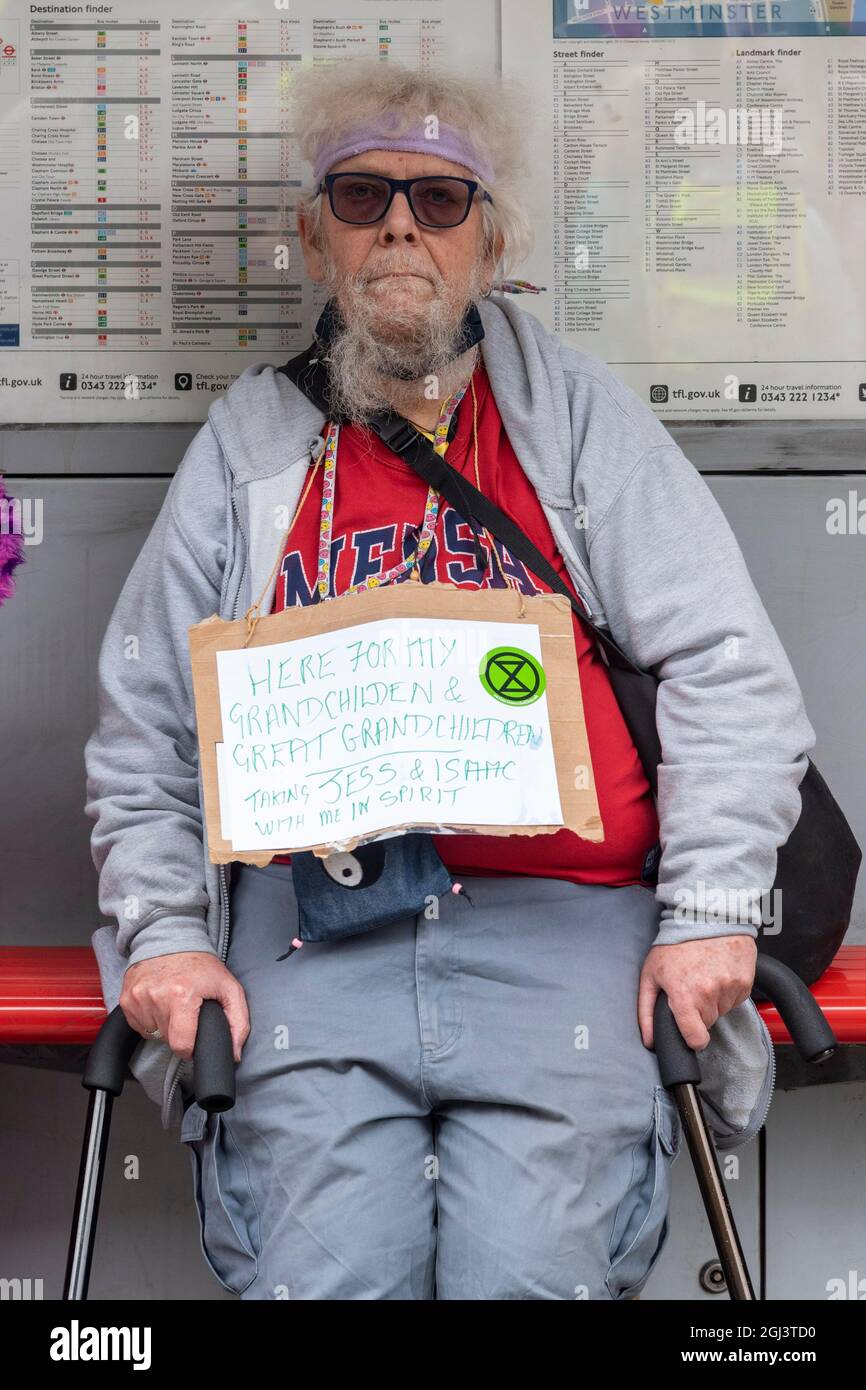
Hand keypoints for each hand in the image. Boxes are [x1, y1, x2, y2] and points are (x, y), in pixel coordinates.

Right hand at [120, 952, 249, 1063]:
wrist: (170, 936)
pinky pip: (138, 1025)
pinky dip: (149, 1019)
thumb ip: (238, 1022)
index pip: (181, 1044)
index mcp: (181, 996)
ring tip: (173, 1004)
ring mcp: (137, 998)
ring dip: (163, 1025)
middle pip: (167, 1039)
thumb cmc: (201, 964)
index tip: (194, 1040)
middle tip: (187, 1012)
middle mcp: (155, 997)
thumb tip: (234, 1054)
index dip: (190, 1048)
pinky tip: (159, 1002)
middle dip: (179, 1032)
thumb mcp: (229, 988)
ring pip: (152, 1033)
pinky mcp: (126, 998)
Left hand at [637, 935, 757, 1051]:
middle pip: (708, 1022)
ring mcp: (730, 986)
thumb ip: (647, 1011)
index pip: (697, 1039)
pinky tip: (718, 972)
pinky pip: (737, 998)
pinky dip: (728, 990)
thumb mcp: (651, 975)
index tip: (690, 1030)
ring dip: (715, 1000)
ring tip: (705, 975)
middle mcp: (710, 993)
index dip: (692, 1037)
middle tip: (692, 986)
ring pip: (723, 1010)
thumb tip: (649, 1041)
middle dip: (700, 1010)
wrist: (704, 916)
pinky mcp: (746, 980)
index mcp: (685, 996)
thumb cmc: (675, 944)